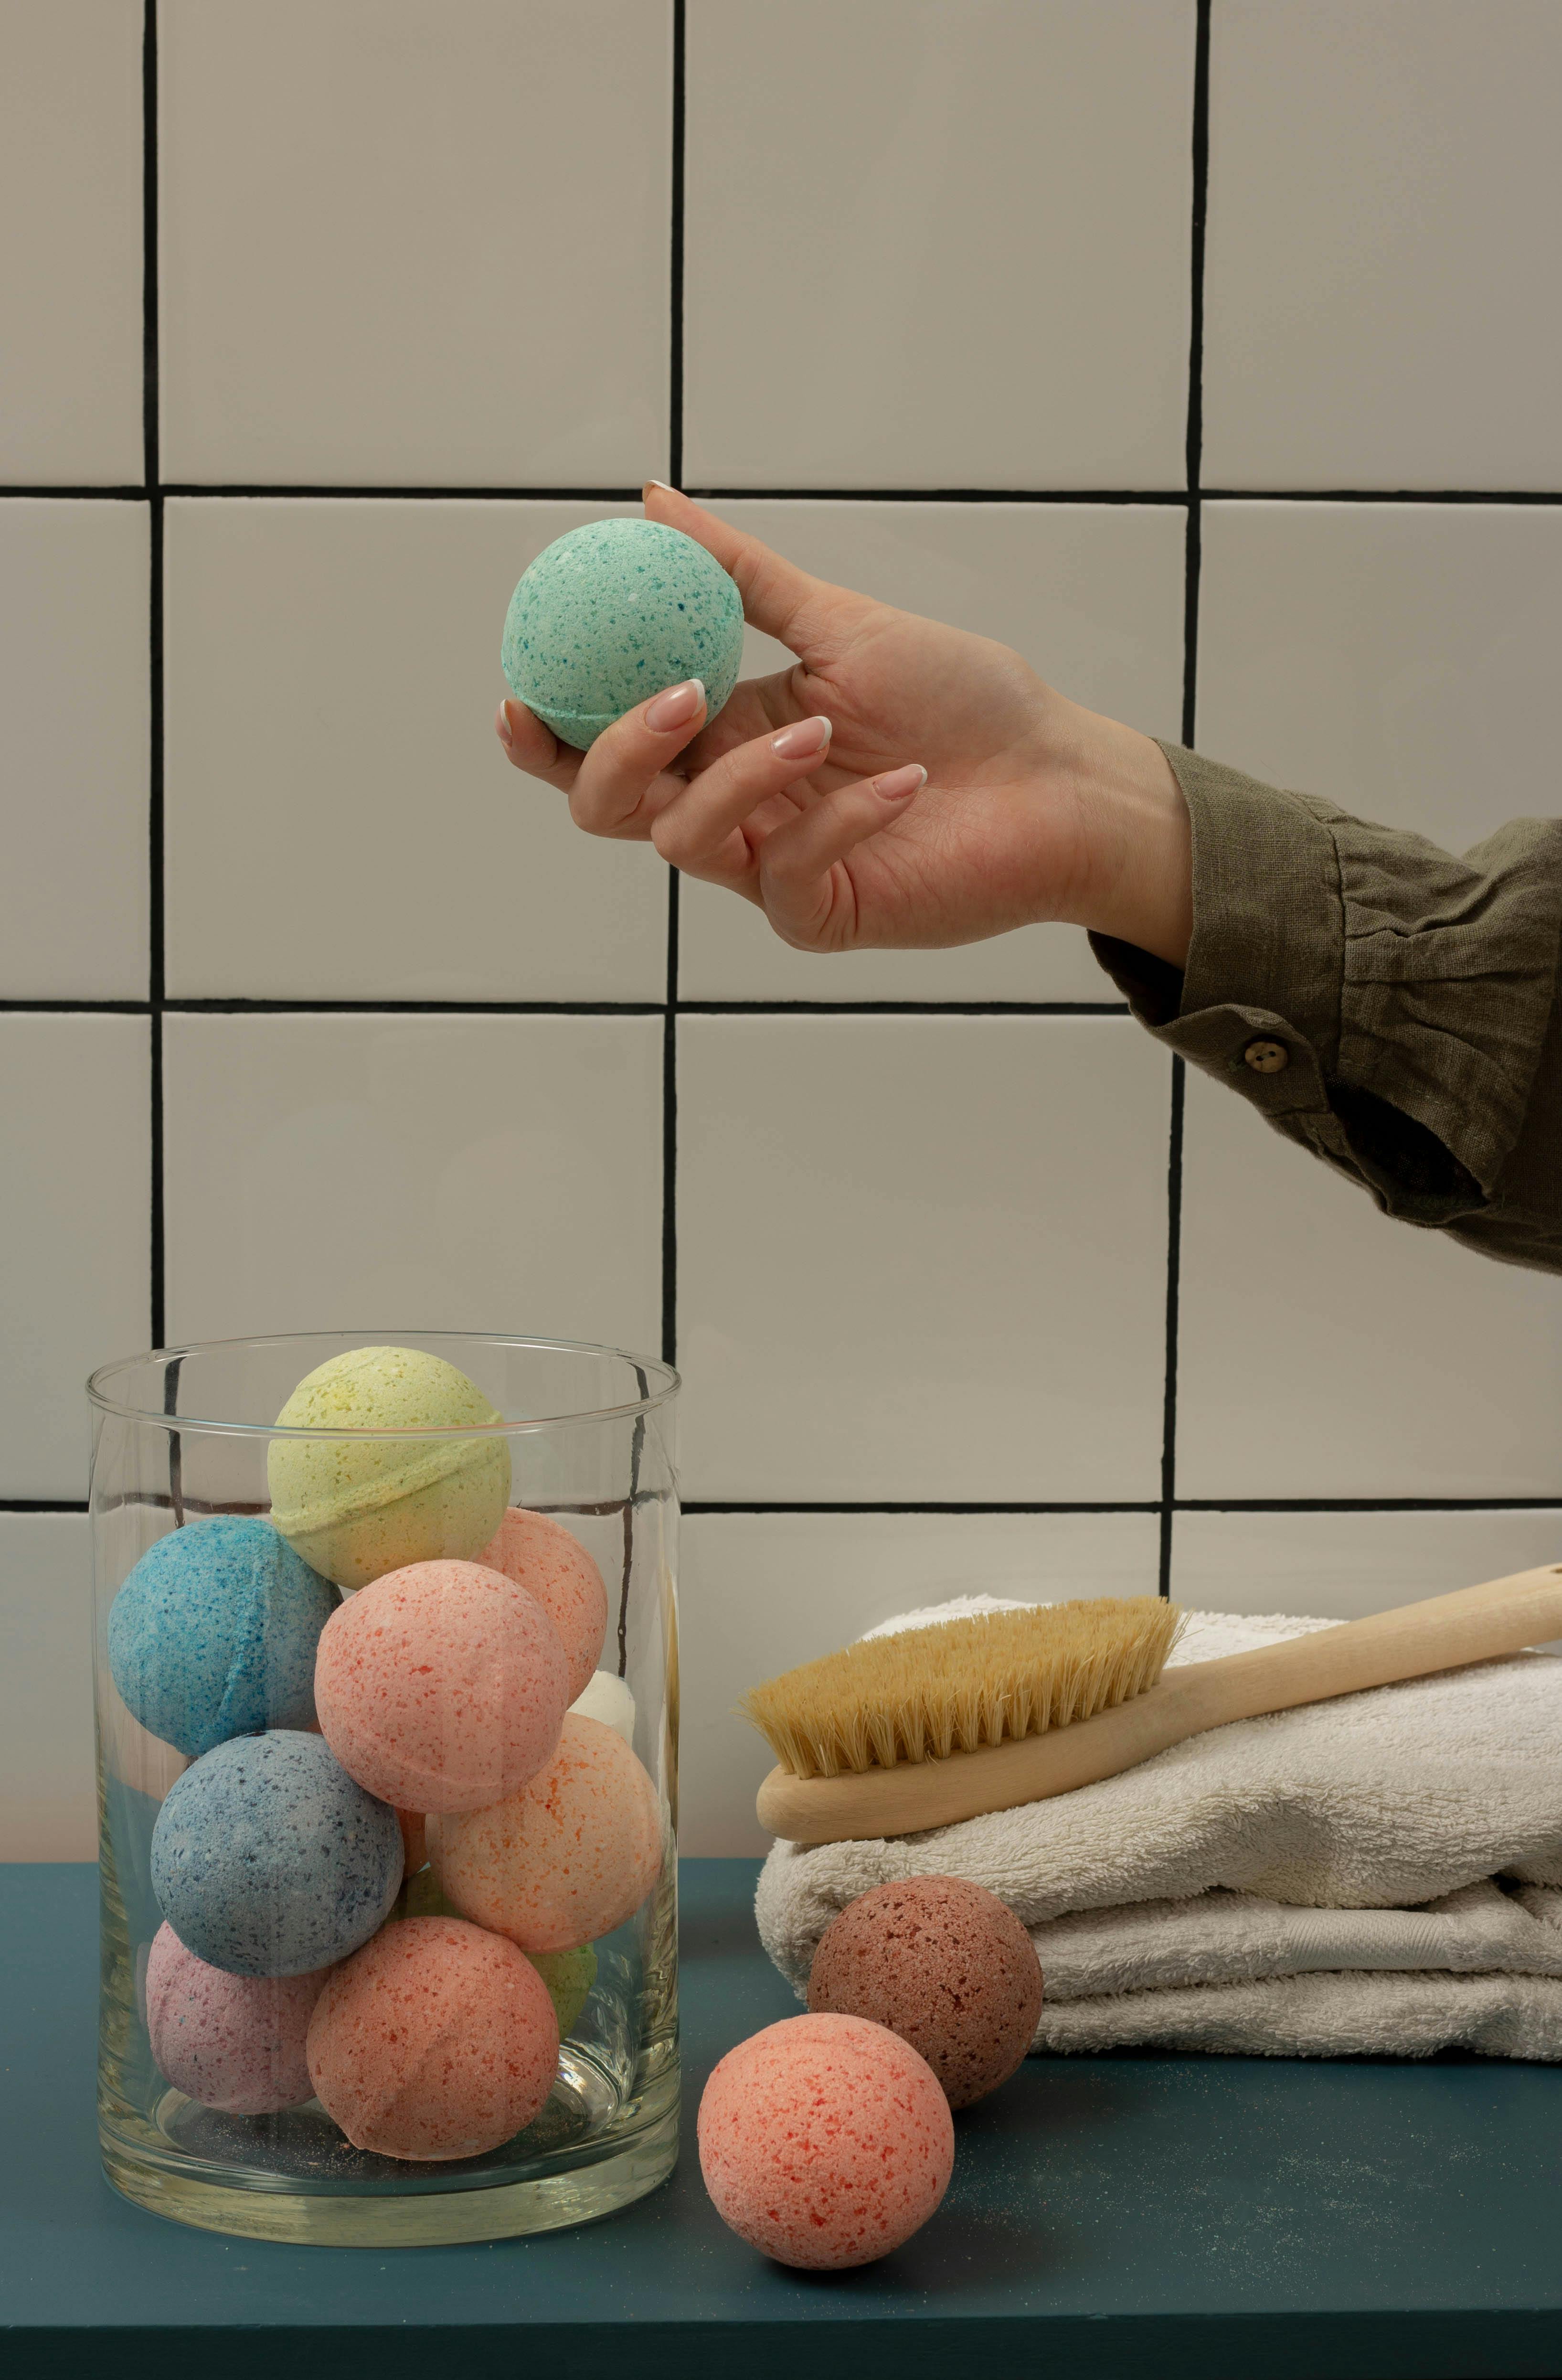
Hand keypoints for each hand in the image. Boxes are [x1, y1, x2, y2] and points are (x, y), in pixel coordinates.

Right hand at [496, 484, 1191, 966]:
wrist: (1056, 774)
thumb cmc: (960, 699)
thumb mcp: (841, 619)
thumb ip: (740, 573)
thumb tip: (650, 503)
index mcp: (717, 736)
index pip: (599, 747)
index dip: (544, 736)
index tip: (517, 696)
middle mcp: (731, 805)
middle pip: (611, 809)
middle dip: (616, 755)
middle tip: (673, 700)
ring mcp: (771, 868)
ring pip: (689, 841)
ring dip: (744, 776)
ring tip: (821, 727)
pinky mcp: (823, 916)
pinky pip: (787, 880)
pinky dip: (837, 822)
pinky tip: (900, 780)